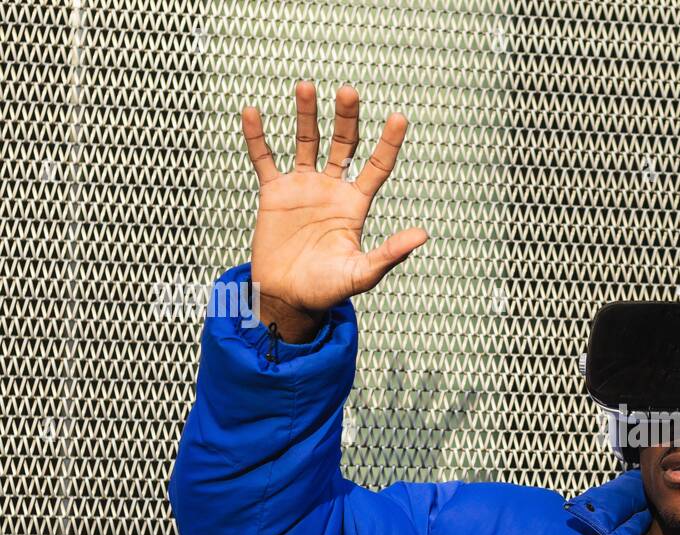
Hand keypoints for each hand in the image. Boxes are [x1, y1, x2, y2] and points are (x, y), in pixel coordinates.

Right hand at [241, 81, 427, 341]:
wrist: (287, 298)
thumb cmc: (327, 290)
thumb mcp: (362, 273)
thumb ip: (390, 253)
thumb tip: (423, 235)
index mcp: (356, 204)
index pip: (377, 166)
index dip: (389, 143)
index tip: (400, 118)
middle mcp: (332, 189)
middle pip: (343, 144)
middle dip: (347, 118)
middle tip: (349, 91)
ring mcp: (303, 187)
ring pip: (306, 142)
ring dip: (306, 115)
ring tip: (305, 86)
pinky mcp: (274, 193)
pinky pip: (264, 159)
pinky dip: (258, 137)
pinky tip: (253, 112)